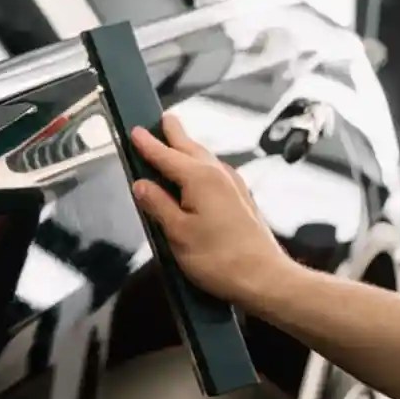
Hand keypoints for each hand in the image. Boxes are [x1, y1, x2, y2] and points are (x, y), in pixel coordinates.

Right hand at [130, 115, 297, 303]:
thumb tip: (141, 185)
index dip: (148, 144)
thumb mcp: (177, 233)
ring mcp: (234, 186)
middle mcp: (219, 175)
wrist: (264, 278)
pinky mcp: (241, 199)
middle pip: (190, 147)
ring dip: (188, 148)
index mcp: (199, 178)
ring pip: (205, 158)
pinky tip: (199, 175)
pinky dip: (201, 165)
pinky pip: (215, 172)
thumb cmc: (220, 260)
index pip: (165, 155)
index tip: (135, 131)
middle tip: (163, 120)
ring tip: (176, 143)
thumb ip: (157, 205)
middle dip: (174, 134)